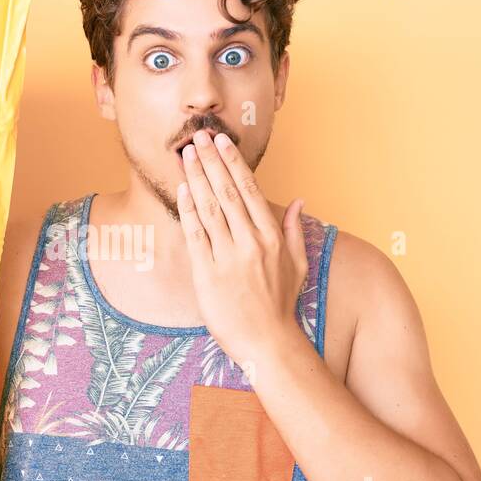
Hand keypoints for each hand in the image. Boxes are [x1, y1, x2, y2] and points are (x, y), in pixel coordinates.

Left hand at [176, 128, 306, 369]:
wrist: (266, 343)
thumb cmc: (280, 305)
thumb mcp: (297, 265)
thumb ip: (294, 230)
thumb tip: (298, 200)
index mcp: (272, 237)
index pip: (250, 190)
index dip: (233, 163)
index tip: (222, 142)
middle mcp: (251, 243)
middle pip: (227, 192)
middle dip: (210, 161)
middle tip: (197, 137)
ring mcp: (228, 258)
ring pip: (210, 208)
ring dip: (196, 178)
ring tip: (185, 155)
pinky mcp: (208, 275)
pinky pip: (196, 235)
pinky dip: (188, 210)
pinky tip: (181, 190)